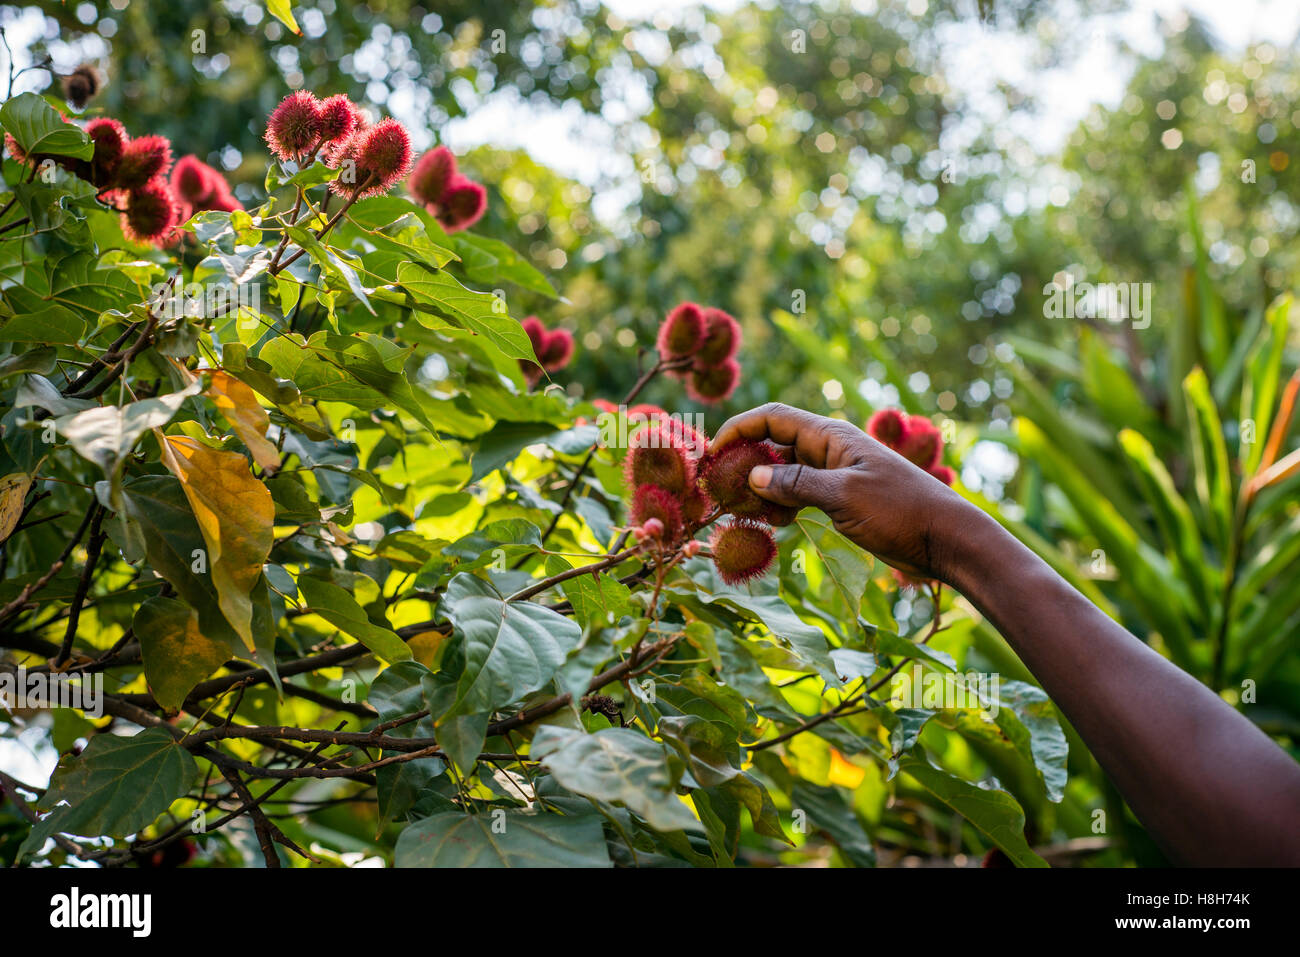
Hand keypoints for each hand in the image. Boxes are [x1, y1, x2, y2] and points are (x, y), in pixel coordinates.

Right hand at [710, 402, 974, 580]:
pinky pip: (798, 496)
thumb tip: (751, 477)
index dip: (738, 429)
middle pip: (773, 444)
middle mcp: (829, 450)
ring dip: (759, 488)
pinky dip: (779, 506)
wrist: (947, 539)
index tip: (711, 453)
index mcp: (832, 436)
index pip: (773, 418)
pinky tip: (767, 524)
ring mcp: (834, 476)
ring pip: (783, 473)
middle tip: (716, 488)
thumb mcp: (845, 497)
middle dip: (743, 461)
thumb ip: (796, 484)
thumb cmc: (901, 512)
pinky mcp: (840, 501)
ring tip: (736, 511)